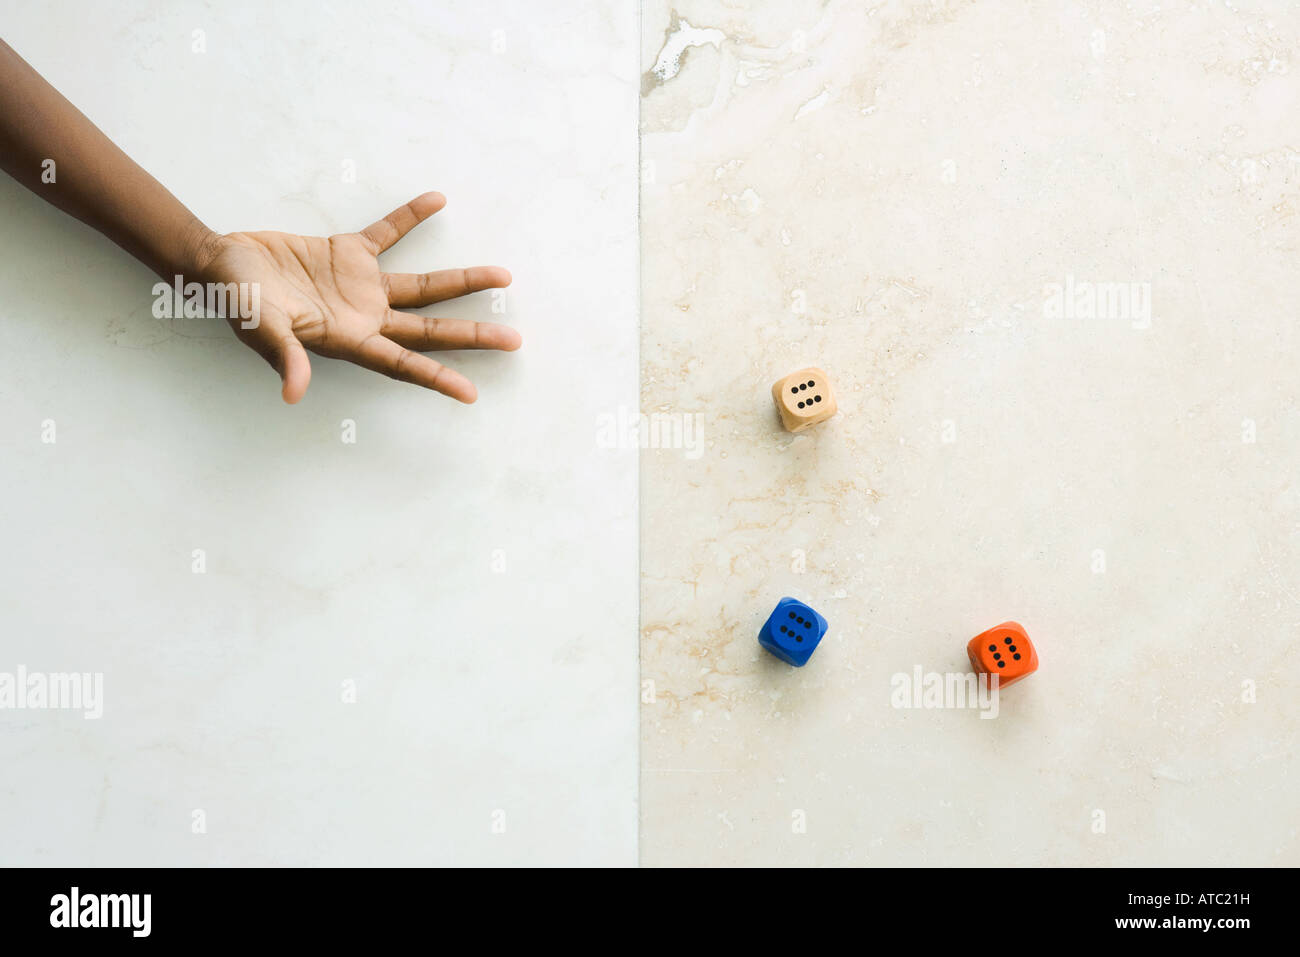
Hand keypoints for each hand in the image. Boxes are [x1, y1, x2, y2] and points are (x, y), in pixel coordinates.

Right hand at [197, 192, 518, 403]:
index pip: (401, 364)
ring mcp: (359, 286)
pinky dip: (410, 217)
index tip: (471, 394)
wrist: (217, 261)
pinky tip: (437, 200)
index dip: (435, 378)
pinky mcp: (347, 254)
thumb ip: (283, 355)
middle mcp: (363, 317)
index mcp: (347, 339)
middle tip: (515, 340)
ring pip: (423, 286)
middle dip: (471, 336)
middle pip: (429, 330)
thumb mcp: (258, 326)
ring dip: (462, 280)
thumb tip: (295, 393)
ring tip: (503, 276)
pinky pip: (388, 233)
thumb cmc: (235, 299)